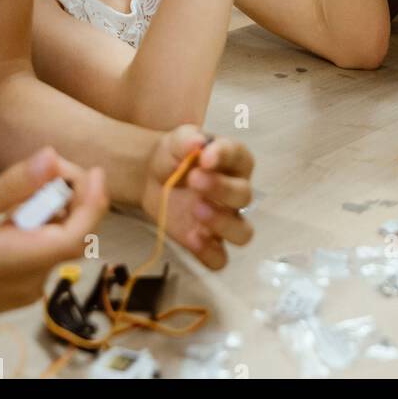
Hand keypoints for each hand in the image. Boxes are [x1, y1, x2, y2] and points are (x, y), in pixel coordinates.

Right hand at [0, 147, 108, 319]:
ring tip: (15, 196)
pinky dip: (36, 231)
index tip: (94, 170)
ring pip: (57, 242)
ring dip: (49, 213)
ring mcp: (24, 291)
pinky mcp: (15, 292)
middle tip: (44, 170)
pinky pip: (40, 255)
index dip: (93, 199)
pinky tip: (8, 219)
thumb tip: (51, 156)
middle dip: (68, 198)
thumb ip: (12, 186)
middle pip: (73, 234)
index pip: (80, 232)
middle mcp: (31, 281)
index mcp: (21, 262)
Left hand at [141, 127, 252, 270]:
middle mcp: (236, 192)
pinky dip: (209, 253)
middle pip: (245, 196)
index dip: (225, 156)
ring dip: (223, 224)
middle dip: (221, 189)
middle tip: (194, 180)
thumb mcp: (178, 140)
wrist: (152, 177)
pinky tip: (192, 237)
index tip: (204, 157)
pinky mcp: (209, 243)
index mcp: (235, 161)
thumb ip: (188, 140)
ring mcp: (225, 220)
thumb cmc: (175, 155)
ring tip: (197, 210)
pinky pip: (220, 259)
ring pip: (243, 233)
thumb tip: (198, 143)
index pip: (240, 157)